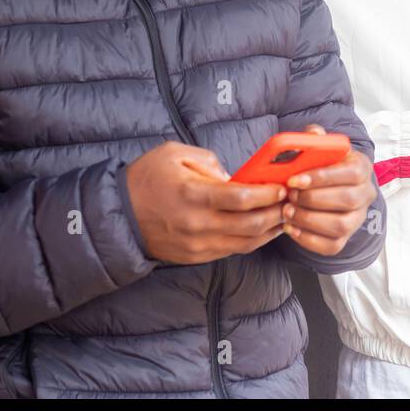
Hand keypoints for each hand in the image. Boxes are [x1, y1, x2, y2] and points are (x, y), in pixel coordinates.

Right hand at [125, 140, 287, 263]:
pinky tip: (264, 230)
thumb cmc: (146, 179)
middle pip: (251, 225)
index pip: (242, 198)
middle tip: (291, 202)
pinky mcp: (196, 257)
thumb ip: (208, 161)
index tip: (281, 187)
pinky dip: (253, 241)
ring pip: (246, 243)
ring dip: (270, 230)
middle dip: (277, 213)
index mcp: (194, 195)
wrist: (118, 215)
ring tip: (284, 216)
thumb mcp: (174, 154)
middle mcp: (198, 224)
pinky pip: (233, 251)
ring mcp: (198, 244)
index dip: (268, 194)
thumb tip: (235, 177)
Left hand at [281, 125, 377, 255]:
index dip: (322, 177)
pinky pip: (331, 246)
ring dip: (309, 220)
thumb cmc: (322, 165)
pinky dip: (308, 239)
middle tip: (288, 196)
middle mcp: (365, 194)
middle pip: (347, 200)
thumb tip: (314, 134)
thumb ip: (316, 139)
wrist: (327, 187)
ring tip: (288, 211)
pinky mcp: (345, 239)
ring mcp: (357, 219)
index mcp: (362, 168)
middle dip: (313, 199)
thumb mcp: (320, 148)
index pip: (350, 174)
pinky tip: (291, 228)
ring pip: (340, 226)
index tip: (295, 180)